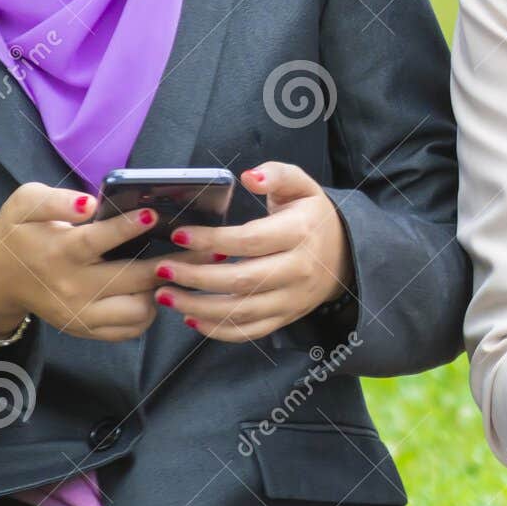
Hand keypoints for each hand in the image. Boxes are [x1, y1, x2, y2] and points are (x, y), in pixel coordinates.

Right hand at [0, 183, 177, 344]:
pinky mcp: (87, 329)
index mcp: (60, 251)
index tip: (153, 214)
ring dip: (164, 288)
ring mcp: (82, 313)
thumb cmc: (19, 232)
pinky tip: (159, 289)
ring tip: (182, 268)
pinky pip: (130, 329)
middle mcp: (73, 287)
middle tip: (208, 247)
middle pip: (132, 278)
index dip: (127, 227)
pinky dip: (150, 311)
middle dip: (174, 261)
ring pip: (138, 309)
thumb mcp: (24, 204)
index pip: (97, 241)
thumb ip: (53, 200)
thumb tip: (88, 203)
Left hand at [150, 163, 354, 342]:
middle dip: (196, 278)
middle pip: (241, 281)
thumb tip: (249, 177)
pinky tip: (191, 318)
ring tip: (165, 296)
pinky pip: (249, 331)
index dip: (212, 241)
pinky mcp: (285, 317)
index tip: (179, 235)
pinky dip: (218, 330)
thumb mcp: (301, 185)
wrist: (344, 253)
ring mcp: (291, 298)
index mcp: (299, 232)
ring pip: (241, 312)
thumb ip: (276, 174)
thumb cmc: (312, 215)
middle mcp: (297, 269)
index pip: (250, 240)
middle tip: (162, 270)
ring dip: (199, 308)